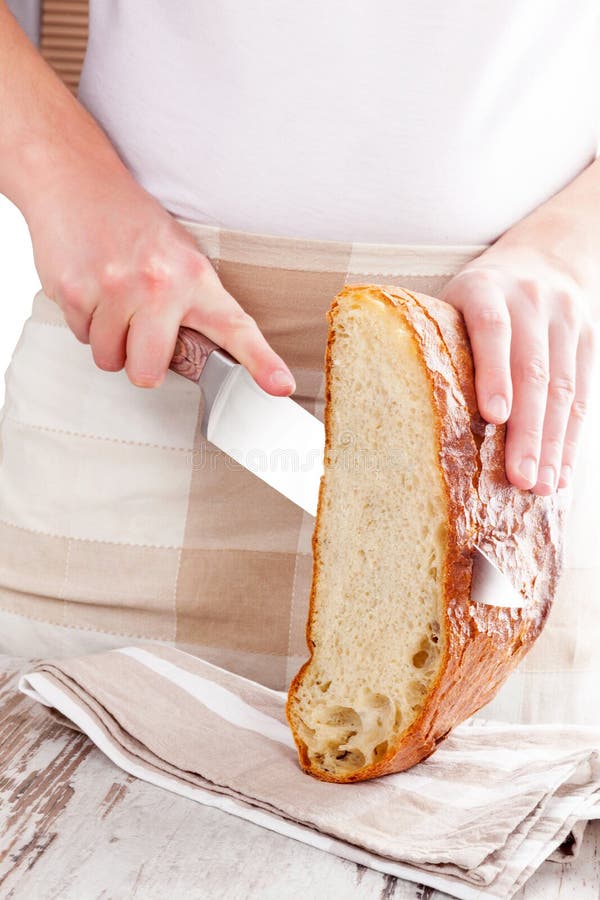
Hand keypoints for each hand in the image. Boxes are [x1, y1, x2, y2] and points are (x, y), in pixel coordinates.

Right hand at [24, 153, 295, 395]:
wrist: (76, 177)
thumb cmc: (132, 224)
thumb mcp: (179, 255)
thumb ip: (193, 305)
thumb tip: (203, 359)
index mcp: (194, 277)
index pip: (234, 326)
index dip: (261, 361)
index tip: (280, 386)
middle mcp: (158, 284)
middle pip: (148, 372)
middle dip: (140, 364)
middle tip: (139, 332)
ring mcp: (115, 289)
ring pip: (110, 358)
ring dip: (109, 340)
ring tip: (113, 300)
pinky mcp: (75, 291)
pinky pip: (82, 337)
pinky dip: (85, 321)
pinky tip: (92, 288)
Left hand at [441, 244, 595, 494]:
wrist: (544, 256)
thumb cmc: (477, 297)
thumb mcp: (451, 303)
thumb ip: (437, 346)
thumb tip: (395, 416)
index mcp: (485, 289)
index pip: (492, 329)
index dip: (494, 372)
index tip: (493, 416)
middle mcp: (530, 301)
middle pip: (533, 370)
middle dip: (528, 429)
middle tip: (519, 478)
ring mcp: (565, 320)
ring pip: (563, 387)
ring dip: (553, 443)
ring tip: (540, 485)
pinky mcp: (589, 339)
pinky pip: (582, 394)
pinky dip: (571, 437)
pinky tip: (560, 471)